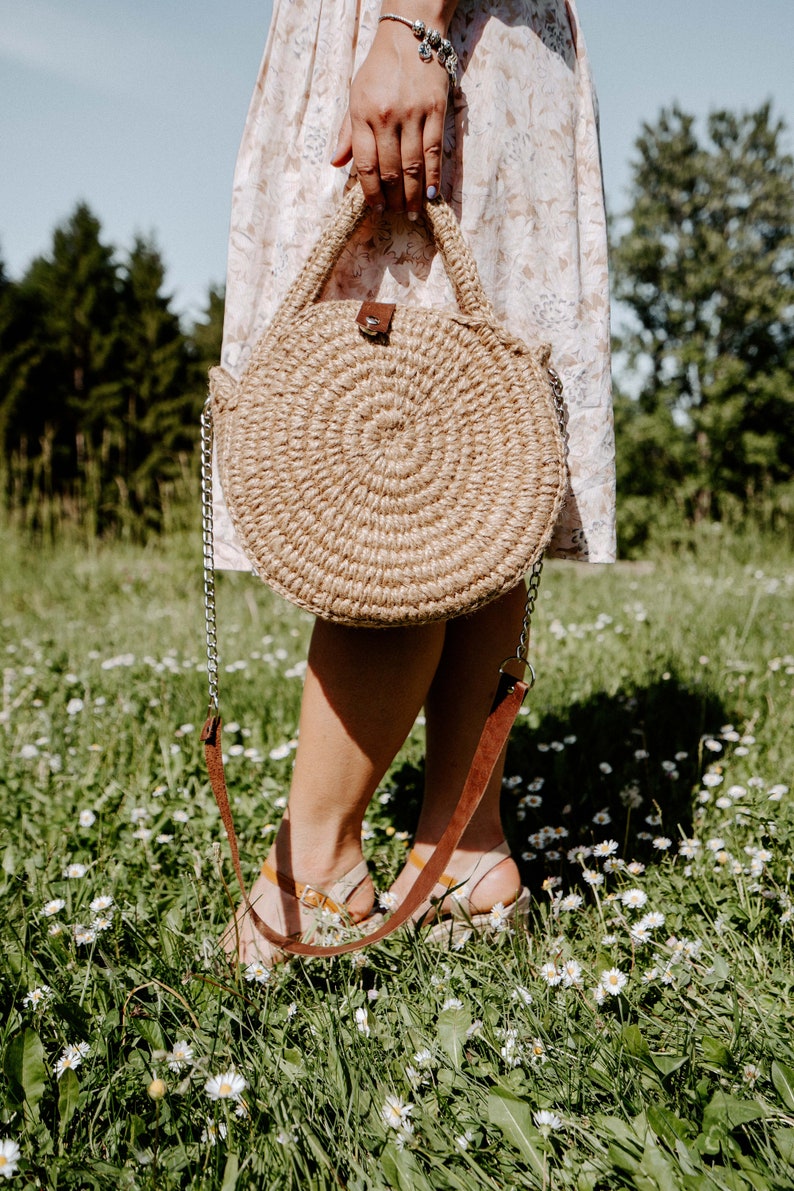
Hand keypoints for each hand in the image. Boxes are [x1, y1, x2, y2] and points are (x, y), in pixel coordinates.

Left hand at [331, 17, 451, 214]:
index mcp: (363, 114)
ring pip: (413, 165)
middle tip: (394, 213)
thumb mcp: (355, 96)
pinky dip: (433, 177)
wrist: (410, 36)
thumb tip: (336, 164)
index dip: (370, 191)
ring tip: (411, 211)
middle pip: (390, 169)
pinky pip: (434, 152)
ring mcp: (413, 114)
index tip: (374, 208)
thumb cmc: (379, 69)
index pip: (365, 163)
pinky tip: (431, 195)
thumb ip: (348, 132)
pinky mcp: (436, 111)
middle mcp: (387, 116)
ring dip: (412, 194)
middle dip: (392, 197)